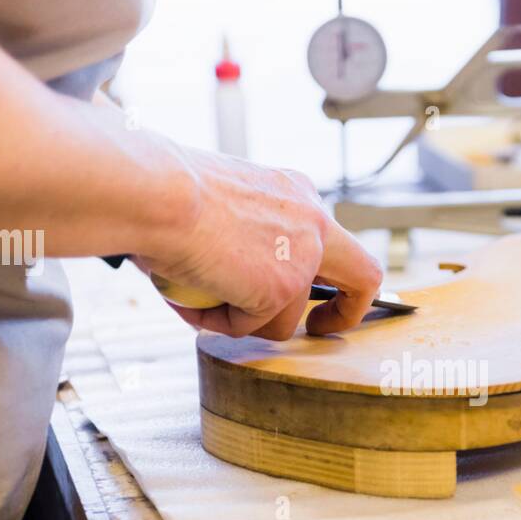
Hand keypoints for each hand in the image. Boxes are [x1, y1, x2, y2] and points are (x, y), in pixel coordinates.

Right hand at [137, 150, 381, 339]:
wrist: (157, 192)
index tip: (314, 291)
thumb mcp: (221, 203)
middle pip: (363, 275)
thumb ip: (244, 237)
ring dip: (243, 321)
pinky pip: (251, 328)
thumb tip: (229, 273)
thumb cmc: (167, 191)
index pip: (332, 238)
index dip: (331, 272)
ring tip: (198, 300)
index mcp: (296, 193)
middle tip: (318, 327)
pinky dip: (220, 324)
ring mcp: (304, 258)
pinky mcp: (283, 290)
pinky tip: (192, 299)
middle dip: (348, 312)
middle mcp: (312, 220)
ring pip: (286, 319)